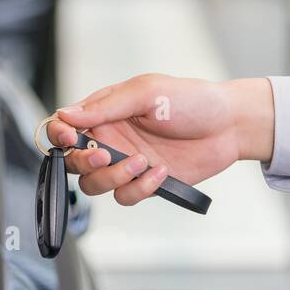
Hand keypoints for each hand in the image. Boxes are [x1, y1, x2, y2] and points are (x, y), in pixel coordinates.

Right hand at [45, 74, 274, 205]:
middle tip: (105, 154)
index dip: (59, 135)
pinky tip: (161, 172)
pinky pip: (125, 196)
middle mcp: (110, 139)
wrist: (230, 126)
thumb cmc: (192, 100)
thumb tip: (66, 115)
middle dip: (83, 162)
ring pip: (93, 185)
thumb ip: (105, 106)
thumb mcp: (146, 92)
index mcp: (104, 112)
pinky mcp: (144, 183)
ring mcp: (125, 163)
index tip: (71, 137)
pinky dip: (140, 188)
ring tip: (142, 162)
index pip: (64, 126)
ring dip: (113, 177)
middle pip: (72, 161)